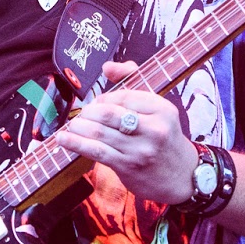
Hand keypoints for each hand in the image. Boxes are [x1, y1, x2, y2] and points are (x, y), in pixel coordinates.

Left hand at [54, 60, 198, 205]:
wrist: (181, 176)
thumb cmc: (164, 137)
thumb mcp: (157, 107)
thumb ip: (133, 79)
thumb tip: (107, 67)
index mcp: (162, 109)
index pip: (123, 95)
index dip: (104, 98)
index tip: (97, 103)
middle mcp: (153, 128)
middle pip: (108, 113)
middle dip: (88, 112)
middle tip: (82, 115)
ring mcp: (140, 149)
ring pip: (99, 132)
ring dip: (79, 127)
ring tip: (72, 126)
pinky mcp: (128, 166)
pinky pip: (96, 151)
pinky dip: (76, 143)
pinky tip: (63, 139)